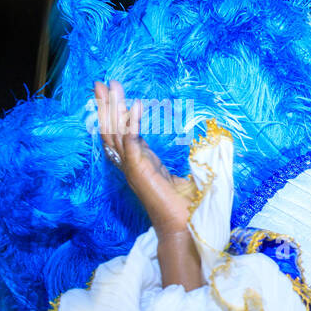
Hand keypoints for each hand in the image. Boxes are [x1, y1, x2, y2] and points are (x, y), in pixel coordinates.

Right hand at [94, 80, 194, 234]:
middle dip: (107, 105)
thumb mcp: (190, 176)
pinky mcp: (139, 172)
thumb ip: (192, 160)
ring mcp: (133, 168)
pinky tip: (134, 106)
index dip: (118, 114)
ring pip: (115, 133)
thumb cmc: (188, 208)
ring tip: (110, 88)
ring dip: (112, 109)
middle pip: (112, 130)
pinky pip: (131, 144)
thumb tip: (209, 146)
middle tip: (101, 83)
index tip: (114, 94)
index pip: (124, 134)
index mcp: (143, 164)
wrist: (185, 228)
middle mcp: (133, 165)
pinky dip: (131, 124)